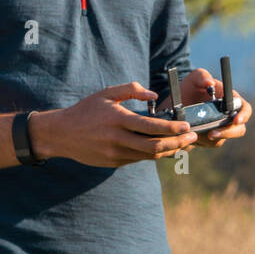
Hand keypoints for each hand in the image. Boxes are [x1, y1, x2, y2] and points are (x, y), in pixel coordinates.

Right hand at [36, 81, 198, 167]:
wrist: (62, 134)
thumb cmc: (86, 110)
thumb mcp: (107, 93)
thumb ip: (131, 90)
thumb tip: (153, 95)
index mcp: (118, 119)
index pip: (151, 126)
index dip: (172, 128)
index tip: (187, 126)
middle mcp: (118, 139)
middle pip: (154, 146)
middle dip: (177, 143)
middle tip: (192, 137)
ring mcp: (116, 154)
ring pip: (149, 156)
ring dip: (169, 150)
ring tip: (184, 143)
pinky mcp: (114, 163)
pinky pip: (139, 158)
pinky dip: (154, 154)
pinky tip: (165, 147)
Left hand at [157, 67, 251, 149]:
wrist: (175, 104)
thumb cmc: (189, 87)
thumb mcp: (193, 78)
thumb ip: (201, 76)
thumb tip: (209, 82)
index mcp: (230, 99)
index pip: (244, 108)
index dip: (244, 115)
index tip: (236, 120)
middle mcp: (228, 115)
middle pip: (239, 129)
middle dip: (228, 133)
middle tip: (212, 133)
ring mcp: (220, 128)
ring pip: (223, 138)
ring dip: (211, 138)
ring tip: (197, 133)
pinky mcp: (211, 138)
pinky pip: (211, 143)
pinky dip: (202, 140)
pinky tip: (192, 134)